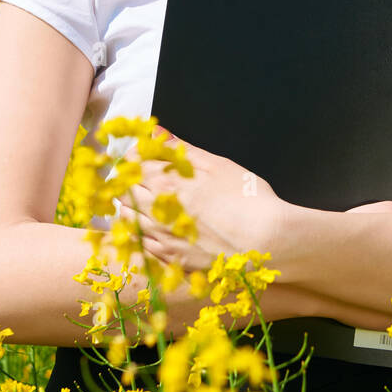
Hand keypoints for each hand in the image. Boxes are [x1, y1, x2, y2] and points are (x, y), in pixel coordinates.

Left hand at [114, 126, 286, 274]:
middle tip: (143, 179)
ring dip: (132, 207)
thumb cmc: (249, 198)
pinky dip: (142, 232)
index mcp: (167, 182)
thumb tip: (159, 134)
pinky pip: (142, 243)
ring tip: (149, 202)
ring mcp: (163, 237)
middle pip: (124, 192)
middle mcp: (158, 210)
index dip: (134, 158)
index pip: (131, 165)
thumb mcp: (218, 165)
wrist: (267, 241)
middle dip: (128, 182)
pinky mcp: (172, 258)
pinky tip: (157, 227)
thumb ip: (183, 150)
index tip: (143, 157)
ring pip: (129, 219)